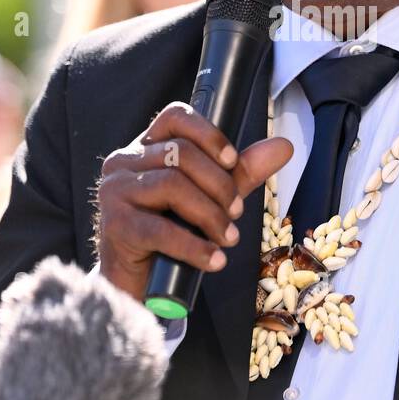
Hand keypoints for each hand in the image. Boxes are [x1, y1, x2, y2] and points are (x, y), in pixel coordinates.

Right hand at [95, 101, 292, 303]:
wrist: (137, 282)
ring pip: (172, 185)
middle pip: (180, 153)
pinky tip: (214, 260)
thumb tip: (283, 146)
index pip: (175, 117)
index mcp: (147, 147)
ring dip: (210, 215)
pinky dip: (194, 246)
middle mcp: (125, 162)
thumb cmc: (171, 233)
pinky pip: (160, 229)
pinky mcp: (115, 225)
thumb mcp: (211, 197)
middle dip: (218, 184)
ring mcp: (115, 192)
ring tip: (227, 238)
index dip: (209, 135)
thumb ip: (242, 171)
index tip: (232, 161)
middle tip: (236, 212)